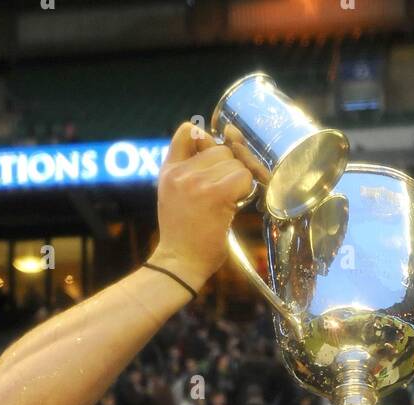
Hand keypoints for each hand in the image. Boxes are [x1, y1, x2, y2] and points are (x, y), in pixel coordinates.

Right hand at [153, 122, 254, 289]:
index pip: (188, 131)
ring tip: (224, 205)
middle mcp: (180, 171)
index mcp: (169, 170)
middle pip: (220, 149)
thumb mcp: (176, 197)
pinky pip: (242, 177)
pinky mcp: (214, 194)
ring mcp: (196, 181)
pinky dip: (245, 191)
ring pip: (234, 163)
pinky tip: (233, 207)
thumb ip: (193, 169)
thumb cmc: (184, 236)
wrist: (178, 265)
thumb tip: (228, 135)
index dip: (206, 140)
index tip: (212, 162)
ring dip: (238, 183)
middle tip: (221, 196)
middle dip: (228, 170)